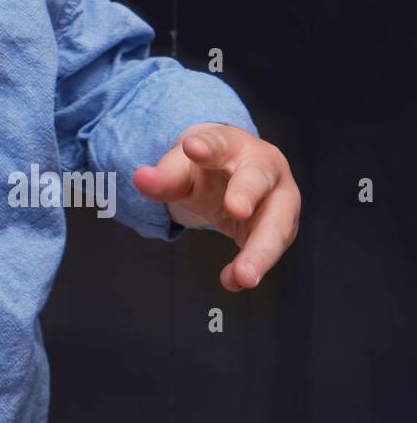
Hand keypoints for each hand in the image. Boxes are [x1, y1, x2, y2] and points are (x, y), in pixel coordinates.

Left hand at [131, 122, 300, 291]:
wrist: (233, 174)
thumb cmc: (207, 168)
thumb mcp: (183, 168)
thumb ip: (164, 176)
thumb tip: (141, 179)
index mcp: (233, 145)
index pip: (217, 142)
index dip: (206, 145)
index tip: (192, 147)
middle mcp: (264, 168)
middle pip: (258, 181)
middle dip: (246, 194)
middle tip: (236, 209)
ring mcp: (278, 199)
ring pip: (275, 224)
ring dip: (260, 251)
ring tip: (243, 277)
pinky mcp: (280, 228)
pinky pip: (268, 248)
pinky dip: (251, 265)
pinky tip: (232, 280)